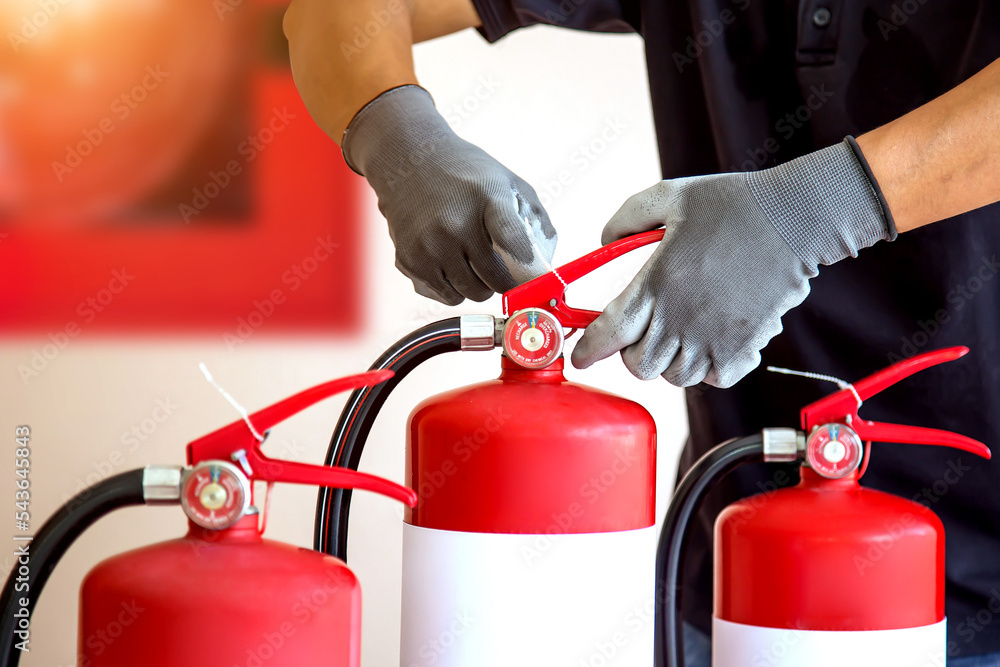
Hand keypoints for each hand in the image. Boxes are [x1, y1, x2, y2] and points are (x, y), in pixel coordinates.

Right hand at [343, 85, 555, 304]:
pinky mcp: (410, 260)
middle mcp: (455, 222)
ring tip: (474, 263)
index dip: (528, 266)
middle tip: (501, 267)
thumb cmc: (465, 175)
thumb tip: (548, 265)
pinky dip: (455, 288)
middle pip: (496, 280)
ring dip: (480, 286)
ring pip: (472, 294)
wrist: (408, 161)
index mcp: (487, 197)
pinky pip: (447, 296)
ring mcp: (430, 244)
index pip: (511, 238)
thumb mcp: (507, 182)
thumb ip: (535, 219)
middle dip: (505, 280)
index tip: (536, 278)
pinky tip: (452, 265)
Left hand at [571, 139, 893, 387]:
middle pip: (637, 365)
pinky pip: (713, 378)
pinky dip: (707, 368)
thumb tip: (604, 242)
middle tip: (640, 332)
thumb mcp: (669, 196)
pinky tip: (710, 341)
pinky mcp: (743, 348)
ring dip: (669, 360)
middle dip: (631, 353)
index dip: (587, 350)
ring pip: (674, 375)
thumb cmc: (732, 204)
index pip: (607, 334)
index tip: (580, 355)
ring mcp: (713, 339)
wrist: (794, 219)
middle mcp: (679, 319)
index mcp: (656, 285)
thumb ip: (627, 218)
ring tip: (678, 332)